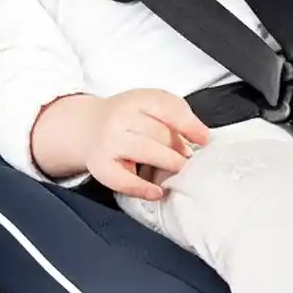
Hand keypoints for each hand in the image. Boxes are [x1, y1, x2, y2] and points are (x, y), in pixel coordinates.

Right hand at [81, 89, 210, 200]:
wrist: (87, 126)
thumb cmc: (128, 118)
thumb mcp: (150, 104)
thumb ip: (174, 115)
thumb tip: (199, 138)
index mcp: (137, 99)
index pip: (166, 107)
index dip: (189, 124)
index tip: (204, 139)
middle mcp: (120, 118)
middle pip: (158, 132)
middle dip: (178, 147)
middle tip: (188, 159)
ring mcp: (109, 142)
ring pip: (145, 151)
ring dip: (169, 162)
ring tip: (179, 169)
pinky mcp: (100, 166)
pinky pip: (122, 180)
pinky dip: (142, 188)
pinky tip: (157, 192)